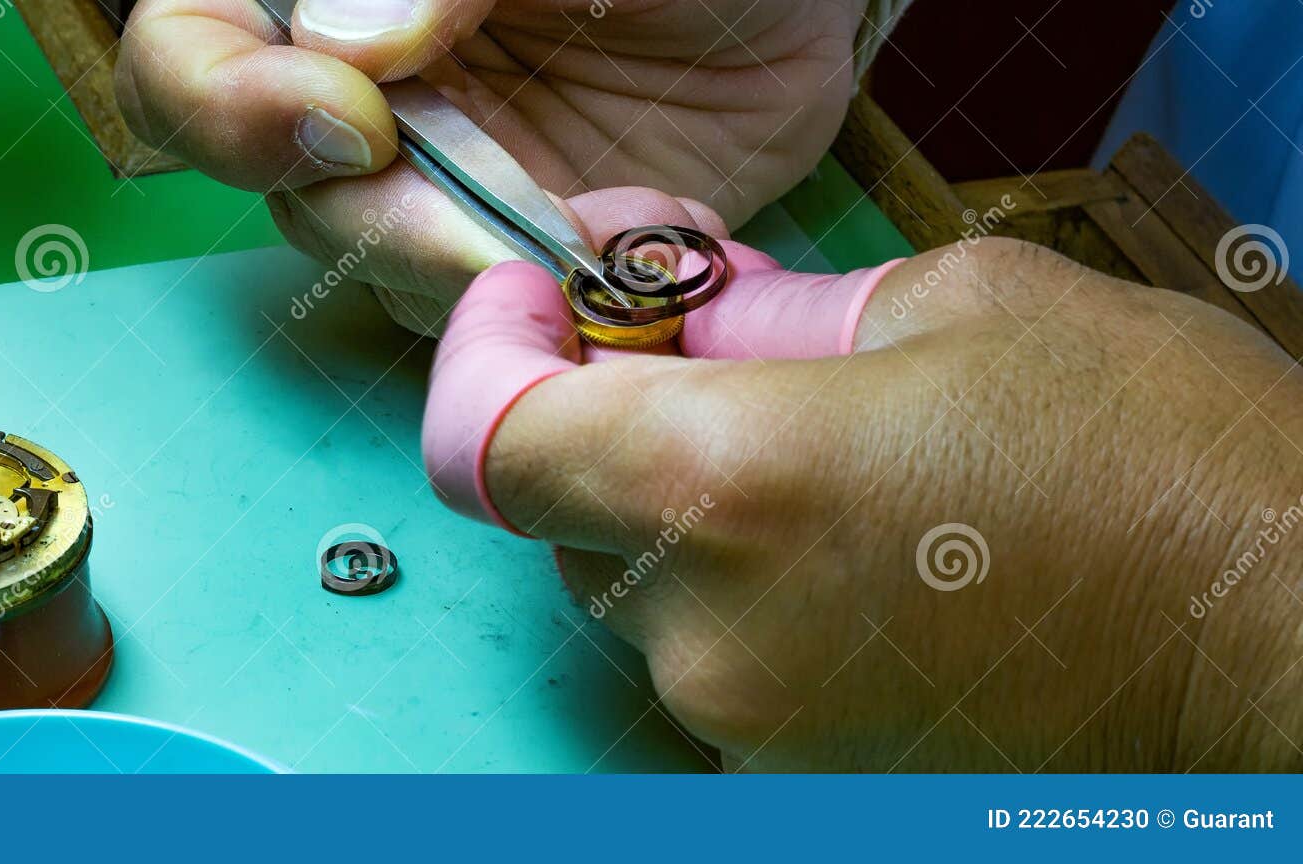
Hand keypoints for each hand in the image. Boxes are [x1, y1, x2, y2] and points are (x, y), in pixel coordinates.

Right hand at [116, 0, 865, 307]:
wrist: (795, 19)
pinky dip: (531, 306)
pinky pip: (468, 310)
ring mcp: (428, 172)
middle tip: (486, 232)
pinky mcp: (501, 248)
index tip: (355, 122)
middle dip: (374, 218)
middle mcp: (356, 82)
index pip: (189, 38)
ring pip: (366, 261)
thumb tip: (342, 45)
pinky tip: (619, 255)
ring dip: (463, 273)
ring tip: (585, 236)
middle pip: (267, 177)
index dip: (226, 98)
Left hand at [423, 236, 1302, 770]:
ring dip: (704, 529)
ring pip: (652, 603)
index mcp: (724, 481)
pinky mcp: (806, 787)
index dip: (487, 363)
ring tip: (845, 484)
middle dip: (623, 437)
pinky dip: (758, 609)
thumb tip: (684, 316)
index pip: (489, 441)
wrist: (1291, 646)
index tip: (530, 318)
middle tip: (721, 374)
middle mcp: (708, 632)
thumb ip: (772, 314)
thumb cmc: (1157, 464)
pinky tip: (872, 569)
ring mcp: (753, 731)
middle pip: (570, 520)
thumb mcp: (958, 311)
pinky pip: (727, 671)